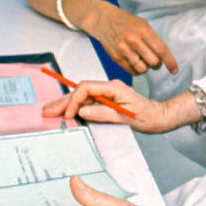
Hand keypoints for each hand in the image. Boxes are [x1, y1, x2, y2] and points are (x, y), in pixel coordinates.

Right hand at [42, 78, 183, 132]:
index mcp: (114, 87)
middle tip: (47, 111)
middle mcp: (109, 88)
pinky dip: (75, 108)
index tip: (68, 114)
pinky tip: (65, 113)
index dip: (74, 100)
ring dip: (66, 104)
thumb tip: (82, 111)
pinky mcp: (107, 101)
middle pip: (81, 91)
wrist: (159, 117)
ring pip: (82, 97)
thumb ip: (103, 113)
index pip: (86, 88)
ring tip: (49, 111)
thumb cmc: (147, 116)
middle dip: (63, 101)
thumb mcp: (126, 117)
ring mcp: (107, 94)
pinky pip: (87, 102)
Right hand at [84, 1, 179, 75]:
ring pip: (143, 69)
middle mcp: (134, 40)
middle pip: (154, 62)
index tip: (175, 70)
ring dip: (147, 68)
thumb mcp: (143, 24)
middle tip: (155, 61)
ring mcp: (124, 49)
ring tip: (144, 61)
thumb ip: (153, 39)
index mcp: (144, 31)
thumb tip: (163, 55)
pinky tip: (136, 64)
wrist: (103, 20)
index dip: (170, 62)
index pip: (162, 50)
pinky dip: (137, 71)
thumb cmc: (125, 21)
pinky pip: (132, 71)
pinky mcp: (116, 57)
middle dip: (158, 64)